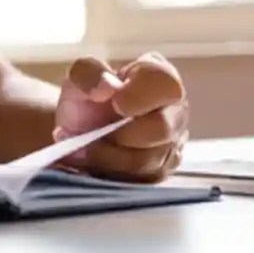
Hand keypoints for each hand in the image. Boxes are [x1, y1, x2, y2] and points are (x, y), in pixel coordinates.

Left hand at [53, 53, 189, 182]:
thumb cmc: (87, 95)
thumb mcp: (79, 75)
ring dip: (109, 156)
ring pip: (150, 159)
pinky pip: (140, 179)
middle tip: (93, 132)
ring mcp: (172, 144)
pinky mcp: (159, 171)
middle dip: (123, 133)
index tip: (116, 104)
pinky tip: (90, 161)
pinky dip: (110, 172)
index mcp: (160, 78)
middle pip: (164, 128)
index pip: (166, 84)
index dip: (141, 95)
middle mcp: (174, 110)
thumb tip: (107, 88)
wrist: (79, 128)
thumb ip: (89, 73)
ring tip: (82, 147)